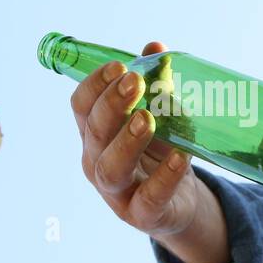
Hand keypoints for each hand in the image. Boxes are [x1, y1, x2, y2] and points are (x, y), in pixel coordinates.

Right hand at [70, 41, 200, 237]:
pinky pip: (149, 198)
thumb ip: (156, 84)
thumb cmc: (161, 152)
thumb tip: (156, 48)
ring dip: (127, 141)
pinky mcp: (143, 215)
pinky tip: (179, 157)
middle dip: (111, 105)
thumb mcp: (159, 116)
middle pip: (94, 133)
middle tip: (133, 81)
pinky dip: (164, 177)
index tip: (118, 66)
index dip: (95, 85)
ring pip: (111, 168)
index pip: (81, 107)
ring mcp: (117, 192)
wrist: (181, 203)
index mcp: (96, 134)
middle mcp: (97, 161)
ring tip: (147, 119)